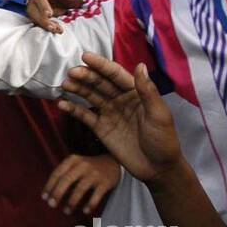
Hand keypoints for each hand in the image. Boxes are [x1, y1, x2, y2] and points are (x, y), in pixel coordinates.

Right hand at [27, 0, 84, 34]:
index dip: (42, 5)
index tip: (50, 14)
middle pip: (32, 10)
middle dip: (42, 20)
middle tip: (53, 27)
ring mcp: (35, 9)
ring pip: (34, 18)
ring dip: (45, 26)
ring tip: (58, 30)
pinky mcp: (38, 17)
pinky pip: (39, 23)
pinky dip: (47, 28)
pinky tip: (57, 30)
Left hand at [42, 154, 120, 214]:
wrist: (113, 163)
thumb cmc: (88, 168)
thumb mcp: (75, 165)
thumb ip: (63, 175)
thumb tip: (49, 194)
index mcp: (73, 160)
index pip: (57, 173)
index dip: (50, 186)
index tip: (44, 197)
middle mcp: (83, 165)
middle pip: (67, 180)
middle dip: (57, 193)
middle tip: (51, 205)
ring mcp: (95, 173)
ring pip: (80, 189)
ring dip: (72, 201)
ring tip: (66, 211)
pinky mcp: (105, 182)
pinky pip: (96, 195)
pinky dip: (90, 204)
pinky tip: (85, 211)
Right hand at [55, 53, 183, 183]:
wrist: (158, 169)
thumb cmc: (164, 140)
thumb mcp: (159, 115)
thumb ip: (147, 91)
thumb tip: (139, 65)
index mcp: (136, 92)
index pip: (116, 75)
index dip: (101, 65)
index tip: (86, 56)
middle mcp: (121, 99)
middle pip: (100, 84)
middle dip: (86, 76)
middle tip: (71, 72)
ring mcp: (110, 113)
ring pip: (91, 96)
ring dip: (78, 89)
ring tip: (65, 84)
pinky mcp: (101, 129)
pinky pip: (85, 116)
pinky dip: (73, 110)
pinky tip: (62, 104)